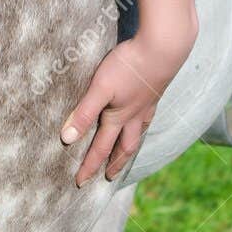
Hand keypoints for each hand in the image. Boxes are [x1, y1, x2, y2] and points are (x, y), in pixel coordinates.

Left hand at [60, 0, 197, 186]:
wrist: (163, 48)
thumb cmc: (129, 67)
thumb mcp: (100, 88)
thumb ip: (85, 113)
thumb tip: (67, 139)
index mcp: (119, 117)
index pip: (100, 148)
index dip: (89, 166)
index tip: (80, 183)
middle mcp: (134, 115)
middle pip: (124, 146)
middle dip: (114, 163)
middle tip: (109, 177)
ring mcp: (147, 104)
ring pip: (138, 132)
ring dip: (130, 146)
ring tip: (127, 152)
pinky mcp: (154, 90)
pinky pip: (147, 115)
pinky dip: (142, 124)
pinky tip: (142, 117)